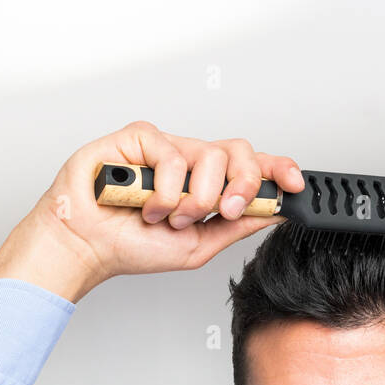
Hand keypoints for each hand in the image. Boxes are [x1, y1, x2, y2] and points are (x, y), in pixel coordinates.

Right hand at [0, 121, 305, 301]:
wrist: (89, 247)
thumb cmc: (133, 246)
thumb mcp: (200, 245)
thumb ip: (238, 225)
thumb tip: (276, 211)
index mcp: (207, 184)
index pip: (250, 166)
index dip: (277, 169)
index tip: (295, 184)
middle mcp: (190, 161)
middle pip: (239, 152)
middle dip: (241, 186)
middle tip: (223, 211)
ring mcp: (166, 147)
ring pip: (210, 156)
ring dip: (194, 199)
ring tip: (167, 217)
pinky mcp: (139, 137)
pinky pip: (172, 155)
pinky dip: (165, 191)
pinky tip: (146, 205)